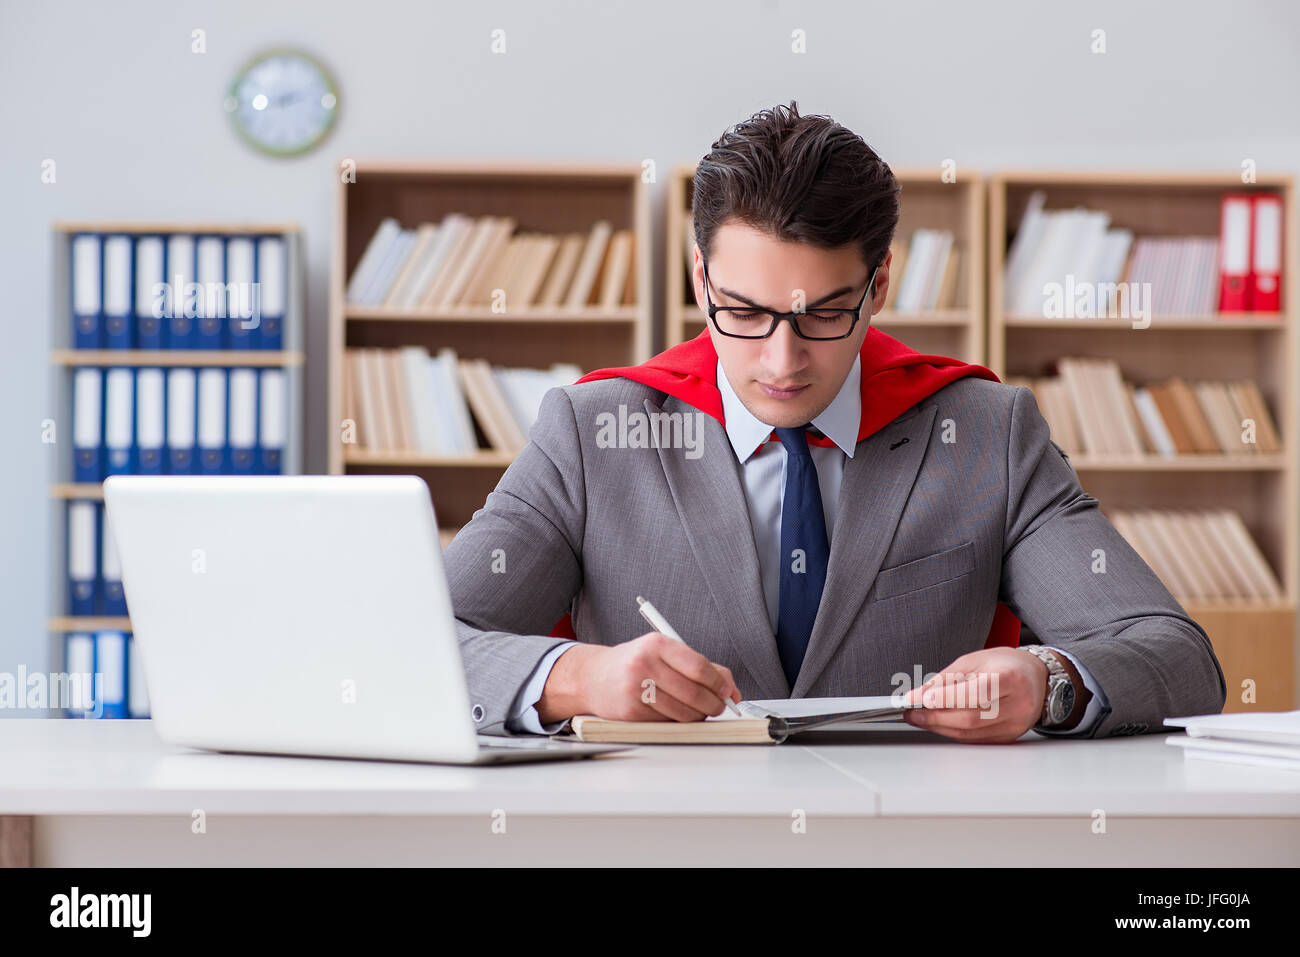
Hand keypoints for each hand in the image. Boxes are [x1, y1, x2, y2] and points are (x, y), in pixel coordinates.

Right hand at [537, 632, 740, 723]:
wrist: (593, 677)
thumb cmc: (634, 663)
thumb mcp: (664, 653)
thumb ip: (700, 666)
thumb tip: (731, 689)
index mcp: (656, 644)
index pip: (698, 666)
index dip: (718, 682)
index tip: (727, 690)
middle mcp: (644, 664)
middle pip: (694, 692)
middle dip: (714, 703)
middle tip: (719, 706)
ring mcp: (635, 689)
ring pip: (684, 712)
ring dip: (699, 716)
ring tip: (699, 710)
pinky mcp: (631, 712)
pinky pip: (668, 722)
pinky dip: (678, 722)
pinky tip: (675, 713)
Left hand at [900, 647, 1047, 743]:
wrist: (1035, 678)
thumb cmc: (1005, 665)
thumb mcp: (974, 661)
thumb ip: (946, 679)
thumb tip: (919, 695)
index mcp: (1011, 679)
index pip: (976, 692)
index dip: (947, 698)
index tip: (922, 698)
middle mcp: (1018, 705)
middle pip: (971, 717)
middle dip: (936, 716)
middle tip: (913, 712)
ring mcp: (1015, 725)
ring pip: (971, 732)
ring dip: (940, 727)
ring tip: (920, 717)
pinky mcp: (1008, 737)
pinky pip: (975, 739)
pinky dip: (953, 732)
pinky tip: (939, 723)